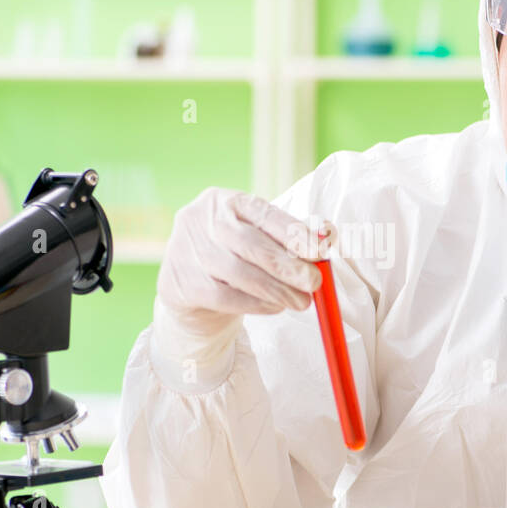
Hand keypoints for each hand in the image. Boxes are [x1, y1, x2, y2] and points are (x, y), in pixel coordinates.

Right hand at [156, 187, 325, 343]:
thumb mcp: (256, 237)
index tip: (320, 250)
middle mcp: (200, 220)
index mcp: (223, 200)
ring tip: (301, 302)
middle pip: (250, 244)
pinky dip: (257, 304)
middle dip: (288, 266)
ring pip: (240, 274)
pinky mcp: (181, 283)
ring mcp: (186, 251)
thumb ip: (287, 237)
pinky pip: (226, 298)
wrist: (189, 286)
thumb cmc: (233, 256)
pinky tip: (275, 307)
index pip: (263, 213)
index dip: (294, 232)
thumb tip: (325, 239)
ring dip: (277, 291)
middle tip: (314, 283)